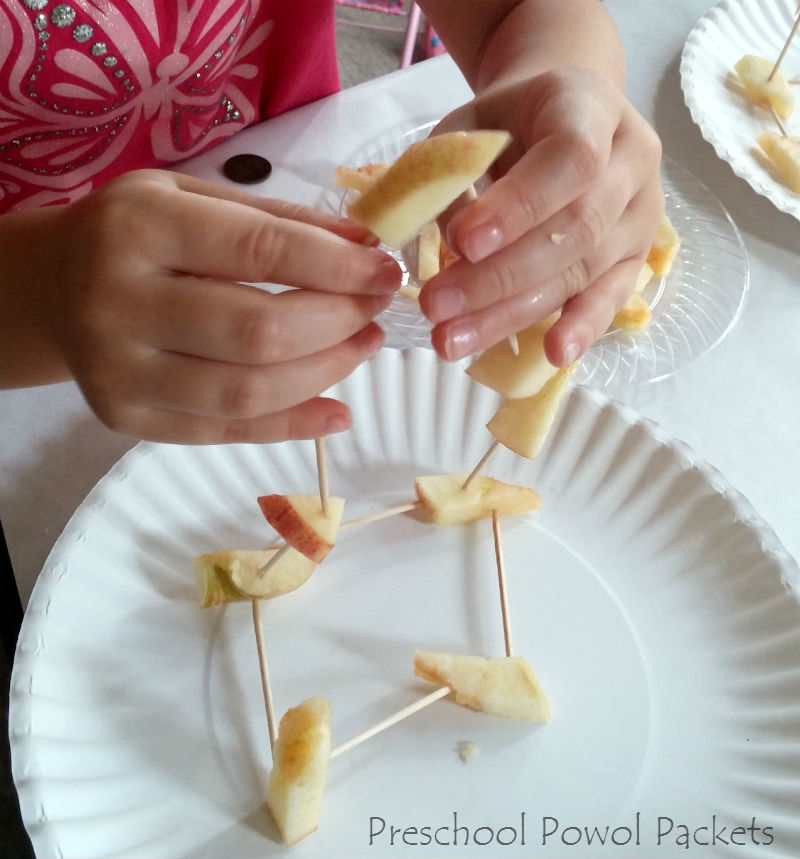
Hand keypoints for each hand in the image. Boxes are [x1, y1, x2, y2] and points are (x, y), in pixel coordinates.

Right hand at [40, 170, 400, 441]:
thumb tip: (366, 248)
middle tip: (375, 309)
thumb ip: (279, 220)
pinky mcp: (127, 419)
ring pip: (248, 393)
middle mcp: (119, 302)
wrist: (53, 288)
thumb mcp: (196, 198)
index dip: (339, 266)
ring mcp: (119, 372)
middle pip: (258, 332)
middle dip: (337, 322)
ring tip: (362, 345)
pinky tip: (335, 410)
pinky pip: (226, 432)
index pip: (260, 251)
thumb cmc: (135, 233)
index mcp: (138, 228)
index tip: (387, 271)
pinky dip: (292, 425)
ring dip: (325, 373)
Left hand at [419, 68, 663, 364]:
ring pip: (583, 270)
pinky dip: (581, 327)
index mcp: (590, 108)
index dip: (519, 206)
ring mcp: (641, 213)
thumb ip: (452, 170)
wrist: (564, 119)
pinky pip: (613, 296)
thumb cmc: (512, 123)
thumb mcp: (470, 125)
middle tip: (437, 305)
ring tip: (452, 339)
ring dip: (513, 311)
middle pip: (576, 227)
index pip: (570, 159)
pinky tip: (554, 355)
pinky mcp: (636, 258)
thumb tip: (444, 242)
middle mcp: (631, 161)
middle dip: (499, 275)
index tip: (461, 242)